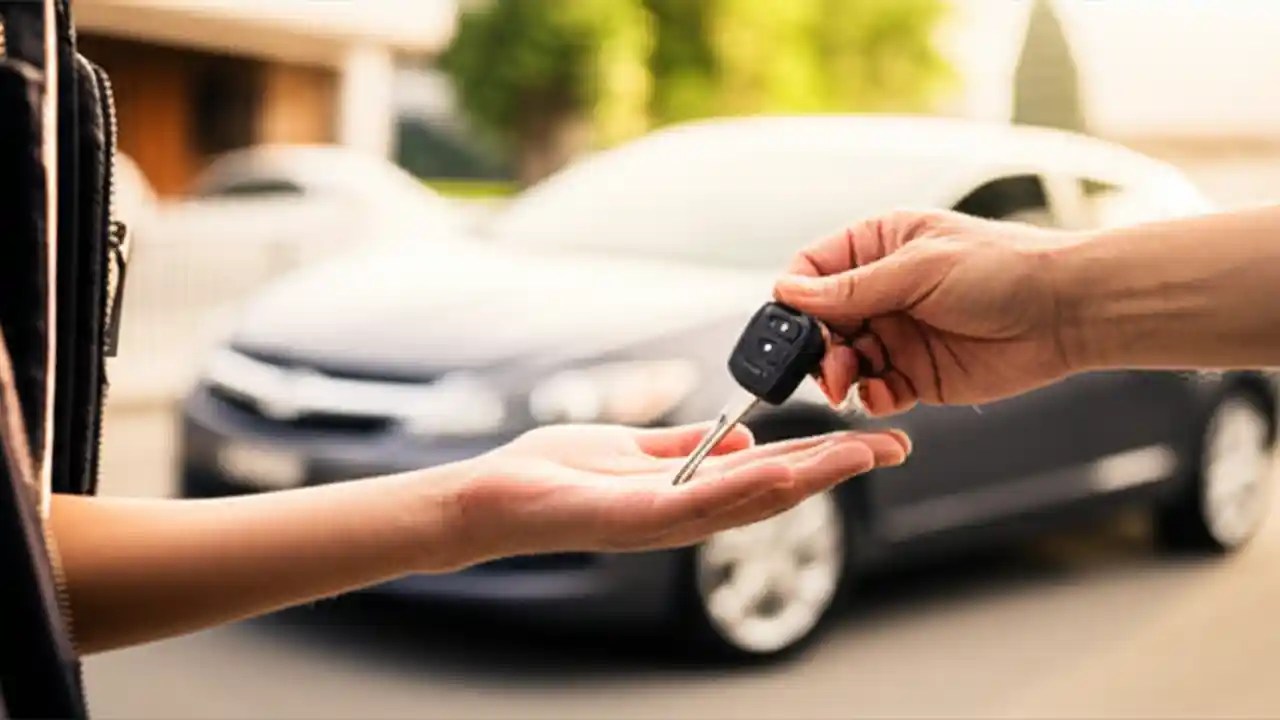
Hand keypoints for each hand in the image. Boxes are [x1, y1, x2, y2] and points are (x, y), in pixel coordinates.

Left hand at [451, 422, 909, 561]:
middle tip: (895, 446)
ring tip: (857, 454)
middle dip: (837, 469)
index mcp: (690, 492)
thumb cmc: (554, 474)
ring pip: (749, 499)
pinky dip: (740, 487)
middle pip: (775, 489)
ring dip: (807, 476)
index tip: (873, 440)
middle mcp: (687, 513)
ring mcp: (662, 521)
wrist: (493, 498)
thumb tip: (743, 439)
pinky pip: (694, 504)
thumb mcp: (633, 448)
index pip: (771, 473)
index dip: (825, 458)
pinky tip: (778, 468)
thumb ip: (685, 446)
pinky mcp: (630, 520)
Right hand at [774, 209, 1073, 414]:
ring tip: (849, 380)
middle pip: (819, 323)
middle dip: (815, 346)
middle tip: (825, 363)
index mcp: (877, 247)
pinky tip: (882, 394)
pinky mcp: (917, 375)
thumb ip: (852, 287)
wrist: (1066, 313)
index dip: (795, 299)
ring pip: (842, 361)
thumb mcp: (919, 268)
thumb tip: (789, 292)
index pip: (812, 271)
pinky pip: (875, 391)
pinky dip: (870, 397)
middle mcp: (882, 291)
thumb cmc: (1003, 269)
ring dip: (838, 374)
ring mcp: (897, 335)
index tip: (791, 326)